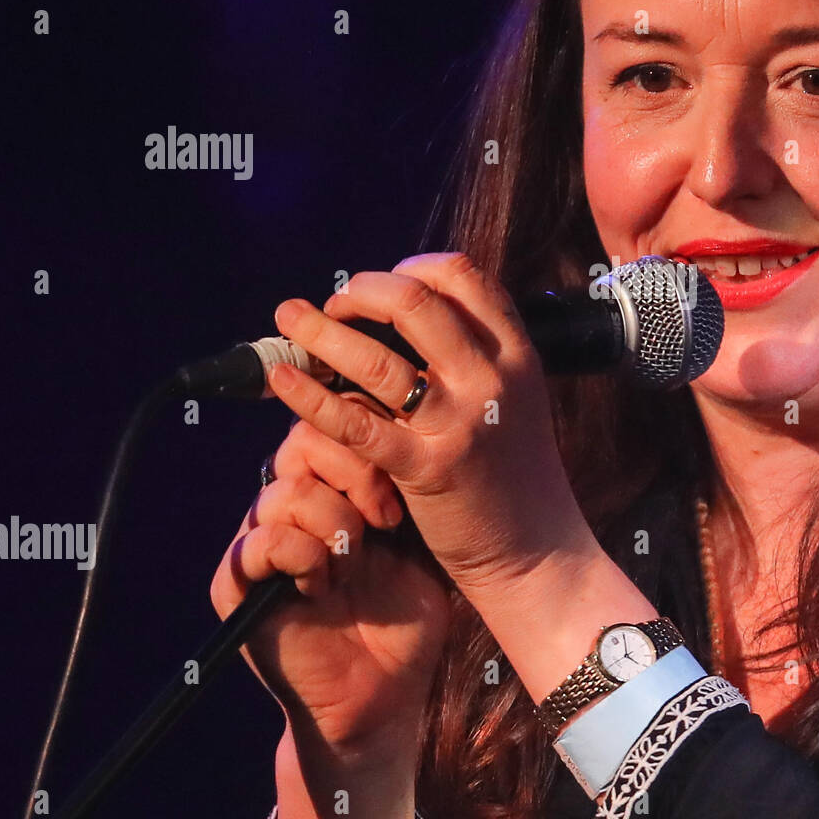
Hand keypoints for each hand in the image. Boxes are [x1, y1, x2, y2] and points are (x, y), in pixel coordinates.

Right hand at [210, 410, 450, 754]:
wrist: (386, 689)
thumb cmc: (408, 610)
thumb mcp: (421, 535)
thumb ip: (409, 480)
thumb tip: (422, 419)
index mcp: (332, 483)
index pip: (332, 417)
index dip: (372, 435)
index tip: (412, 473)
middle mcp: (291, 502)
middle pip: (303, 439)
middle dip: (356, 471)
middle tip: (388, 518)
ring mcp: (261, 540)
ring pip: (289, 492)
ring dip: (336, 525)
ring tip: (357, 562)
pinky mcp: (238, 584)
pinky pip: (262, 543)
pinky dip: (304, 558)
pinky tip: (326, 585)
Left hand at [263, 252, 602, 596]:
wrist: (537, 550)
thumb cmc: (518, 474)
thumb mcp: (516, 399)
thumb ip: (476, 357)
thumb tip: (412, 315)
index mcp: (516, 354)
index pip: (462, 276)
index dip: (410, 267)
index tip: (380, 286)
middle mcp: (491, 378)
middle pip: (414, 300)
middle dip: (360, 291)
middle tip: (334, 303)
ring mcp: (458, 422)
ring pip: (376, 359)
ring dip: (321, 331)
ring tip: (289, 322)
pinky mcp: (425, 467)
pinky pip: (355, 422)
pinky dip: (309, 395)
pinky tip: (281, 380)